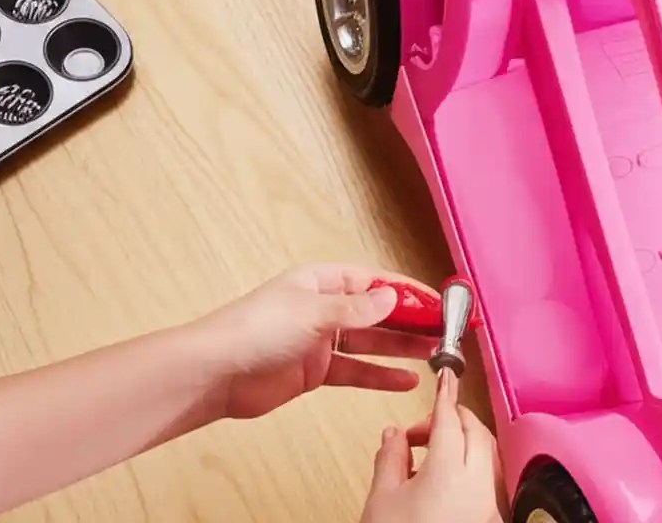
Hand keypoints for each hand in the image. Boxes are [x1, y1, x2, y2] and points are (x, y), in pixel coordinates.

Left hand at [195, 264, 437, 418]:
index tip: (440, 302)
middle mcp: (324, 307)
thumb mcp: (313, 312)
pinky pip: (357, 371)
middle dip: (412, 321)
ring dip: (403, 348)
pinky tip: (407, 380)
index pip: (376, 281)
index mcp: (322, 280)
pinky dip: (380, 375)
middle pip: (378, 312)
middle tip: (447, 331)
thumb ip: (357, 309)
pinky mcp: (315, 371)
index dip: (408, 291)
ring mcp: (320, 340)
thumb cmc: (255, 330)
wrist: (214, 373)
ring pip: (372, 342)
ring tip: (437, 354)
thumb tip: (392, 297)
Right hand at [361, 369, 505, 522]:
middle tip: (424, 426)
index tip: (446, 378)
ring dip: (463, 444)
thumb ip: (390, 459)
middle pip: (476, 433)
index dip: (445, 396)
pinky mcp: (492, 519)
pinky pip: (487, 481)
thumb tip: (394, 435)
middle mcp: (479, 486)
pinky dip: (471, 469)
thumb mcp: (381, 500)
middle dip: (454, 419)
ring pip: (487, 456)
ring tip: (429, 454)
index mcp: (450, 473)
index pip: (450, 420)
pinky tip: (445, 480)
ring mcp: (490, 506)